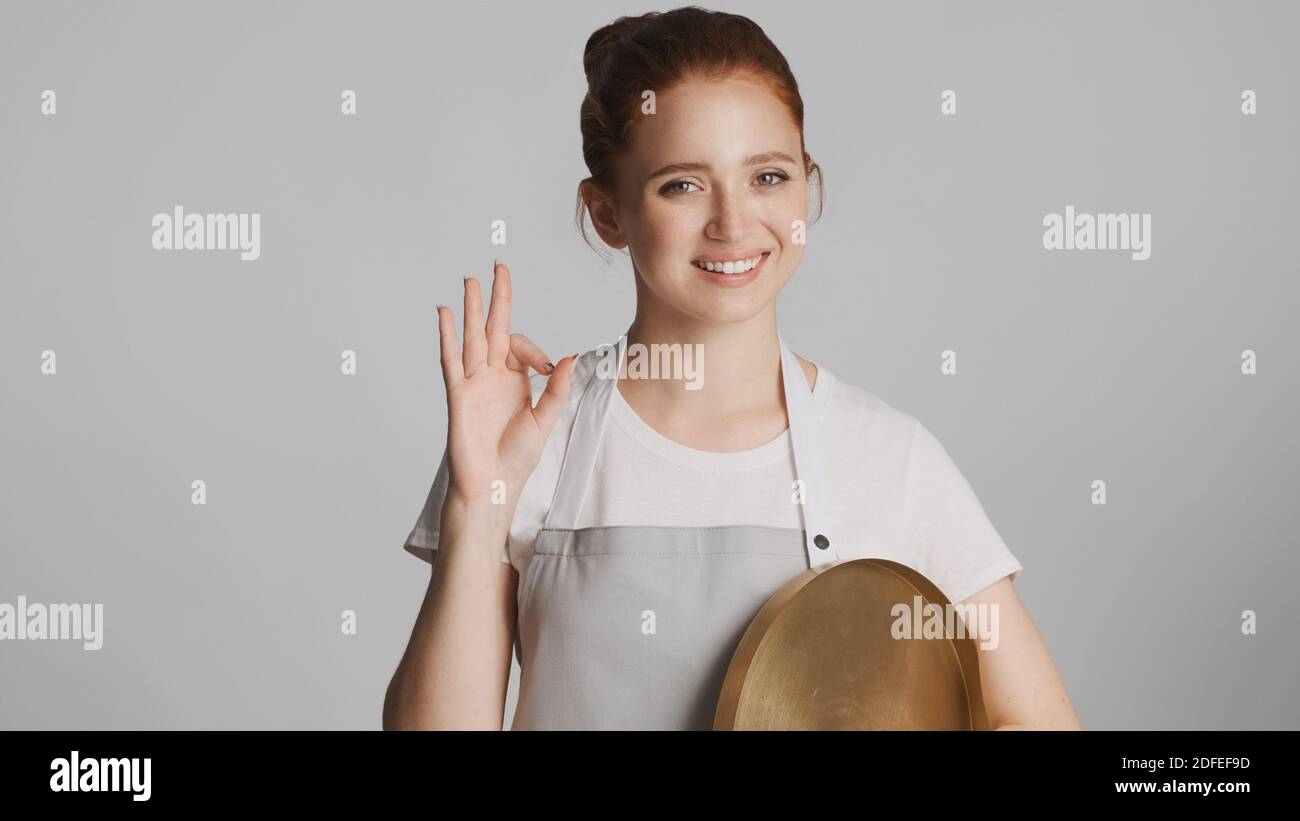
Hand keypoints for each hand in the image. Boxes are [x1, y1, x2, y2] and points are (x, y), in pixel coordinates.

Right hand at [436, 260, 577, 514]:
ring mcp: (473, 382)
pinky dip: (447, 336)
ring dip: (472, 309)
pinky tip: (445, 313)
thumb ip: (556, 389)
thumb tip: (569, 357)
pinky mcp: (458, 394)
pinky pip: (451, 359)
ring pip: (472, 337)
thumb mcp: (545, 420)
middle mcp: (492, 376)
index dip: (535, 350)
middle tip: (499, 267)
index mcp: (514, 380)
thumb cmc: (517, 456)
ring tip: (471, 280)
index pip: (521, 346)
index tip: (545, 368)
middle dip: (498, 298)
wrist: (493, 483)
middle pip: (495, 328)